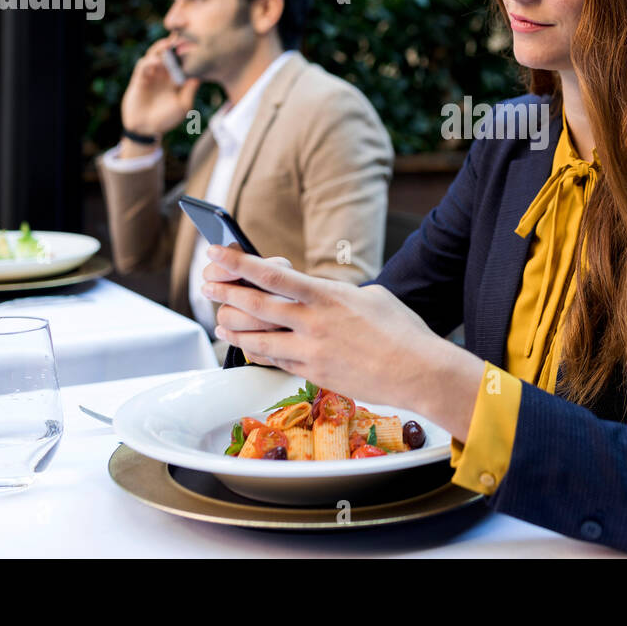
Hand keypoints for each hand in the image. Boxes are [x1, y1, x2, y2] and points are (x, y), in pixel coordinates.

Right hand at [119, 37, 199, 137]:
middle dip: (175, 42)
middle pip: (170, 51)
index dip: (188, 50)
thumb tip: (202, 73)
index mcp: (177, 77)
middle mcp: (165, 72)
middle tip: (182, 32)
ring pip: (156, 54)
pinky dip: (150, 61)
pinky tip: (156, 61)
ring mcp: (152, 74)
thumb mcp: (184, 105)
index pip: (183, 59)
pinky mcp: (139, 78)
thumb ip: (190, 89)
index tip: (197, 40)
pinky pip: (143, 65)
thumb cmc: (167, 118)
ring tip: (169, 44)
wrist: (146, 128)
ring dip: (161, 48)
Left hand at [201, 245, 482, 425]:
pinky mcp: (314, 373)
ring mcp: (311, 350)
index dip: (240, 262)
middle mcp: (314, 322)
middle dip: (225, 292)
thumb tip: (324, 296)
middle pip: (255, 306)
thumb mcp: (373, 297)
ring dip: (233, 327)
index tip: (217, 251)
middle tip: (207, 284)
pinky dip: (258, 352)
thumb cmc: (402, 332)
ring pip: (257, 339)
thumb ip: (340, 294)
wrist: (419, 372)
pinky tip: (249, 346)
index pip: (273, 275)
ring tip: (220, 320)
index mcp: (328, 295)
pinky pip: (276, 361)